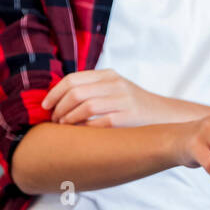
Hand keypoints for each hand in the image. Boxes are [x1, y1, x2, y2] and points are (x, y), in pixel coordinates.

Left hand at [42, 70, 166, 126]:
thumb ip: (92, 88)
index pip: (72, 79)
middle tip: (53, 120)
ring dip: (69, 119)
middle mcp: (115, 84)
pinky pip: (99, 123)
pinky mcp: (128, 117)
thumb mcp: (115, 88)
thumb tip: (57, 99)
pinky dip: (84, 129)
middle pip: (76, 93)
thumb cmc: (133, 105)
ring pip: (85, 107)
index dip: (54, 93)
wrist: (164, 116)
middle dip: (59, 108)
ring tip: (64, 127)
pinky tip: (79, 134)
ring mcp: (123, 100)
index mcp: (108, 75)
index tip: (45, 106)